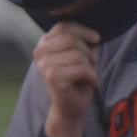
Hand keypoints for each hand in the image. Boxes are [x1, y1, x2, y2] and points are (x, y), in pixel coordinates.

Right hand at [34, 22, 101, 136]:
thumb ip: (81, 42)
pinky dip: (91, 76)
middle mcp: (39, 53)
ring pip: (78, 54)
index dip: (83, 30)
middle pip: (72, 39)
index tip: (96, 39)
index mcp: (44, 44)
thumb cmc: (76, 81)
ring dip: (90, 66)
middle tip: (91, 64)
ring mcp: (44, 65)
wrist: (70, 109)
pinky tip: (89, 83)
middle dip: (88, 51)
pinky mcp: (52, 77)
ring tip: (87, 76)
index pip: (63, 27)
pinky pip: (82, 68)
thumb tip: (93, 36)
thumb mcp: (79, 56)